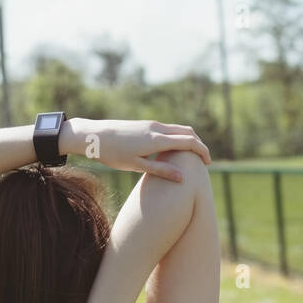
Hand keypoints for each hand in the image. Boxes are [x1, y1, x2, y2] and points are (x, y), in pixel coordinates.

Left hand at [65, 118, 210, 180]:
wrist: (93, 135)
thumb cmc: (113, 153)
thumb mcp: (136, 165)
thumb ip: (160, 170)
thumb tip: (182, 177)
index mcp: (157, 139)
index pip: (188, 141)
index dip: (202, 151)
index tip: (208, 164)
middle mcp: (157, 128)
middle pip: (187, 131)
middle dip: (199, 144)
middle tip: (204, 161)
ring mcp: (151, 124)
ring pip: (178, 128)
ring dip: (188, 140)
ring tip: (191, 157)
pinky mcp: (145, 125)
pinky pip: (168, 129)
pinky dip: (178, 137)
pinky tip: (174, 151)